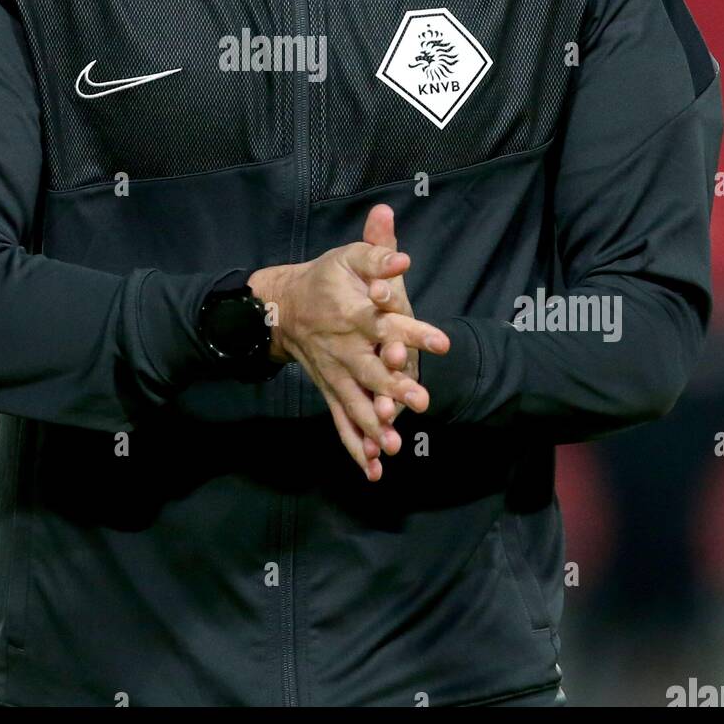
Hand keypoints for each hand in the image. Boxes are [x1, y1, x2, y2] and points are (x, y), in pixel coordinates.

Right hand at [249, 238, 448, 482]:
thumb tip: (403, 257)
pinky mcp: (331, 392)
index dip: (413, 331)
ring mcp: (336, 374)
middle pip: (371, 369)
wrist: (282, 308)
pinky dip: (356, 446)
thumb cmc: (325, 280)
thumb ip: (378, 252)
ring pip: (355, 403)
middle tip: (421, 402)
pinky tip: (373, 470)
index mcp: (353, 313)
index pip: (386, 322)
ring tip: (394, 446)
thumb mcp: (349, 257)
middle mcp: (344, 348)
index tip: (441, 342)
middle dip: (394, 388)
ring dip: (373, 426)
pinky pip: (342, 422)